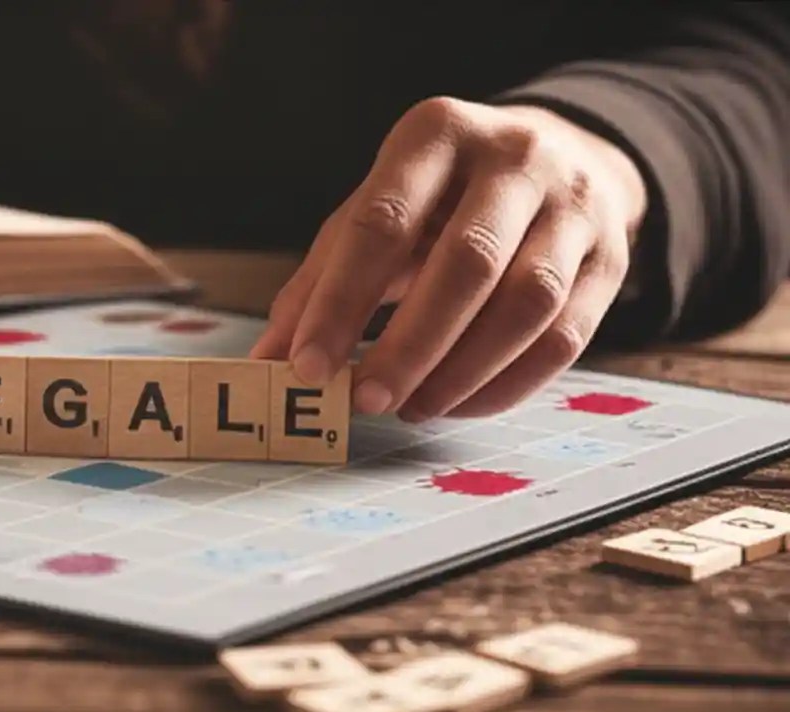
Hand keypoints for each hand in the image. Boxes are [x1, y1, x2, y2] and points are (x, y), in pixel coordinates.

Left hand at [250, 97, 647, 420]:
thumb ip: (321, 280)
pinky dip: (507, 383)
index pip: (382, 223)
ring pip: (526, 304)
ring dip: (462, 372)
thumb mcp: (376, 209)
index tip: (308, 367)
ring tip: (412, 406)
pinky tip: (459, 402)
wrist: (563, 155)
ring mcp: (574, 205)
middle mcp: (514, 158)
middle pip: (465, 264)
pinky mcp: (612, 257)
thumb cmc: (443, 194)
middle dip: (409, 346)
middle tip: (367, 400)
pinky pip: (566, 336)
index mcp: (437, 133)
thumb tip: (272, 359)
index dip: (340, 303)